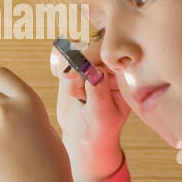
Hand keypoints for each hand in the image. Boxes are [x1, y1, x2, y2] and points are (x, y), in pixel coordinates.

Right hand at [50, 41, 130, 166]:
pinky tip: (61, 82)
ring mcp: (91, 61)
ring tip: (76, 96)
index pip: (110, 53)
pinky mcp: (73, 62)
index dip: (92, 57)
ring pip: (72, 51)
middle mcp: (109, 63)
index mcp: (124, 73)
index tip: (82, 75)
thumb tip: (96, 70)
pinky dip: (56, 65)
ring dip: (68, 73)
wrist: (83, 134)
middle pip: (88, 48)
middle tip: (75, 94)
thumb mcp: (102, 115)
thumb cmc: (99, 128)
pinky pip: (61, 53)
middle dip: (77, 69)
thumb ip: (99, 93)